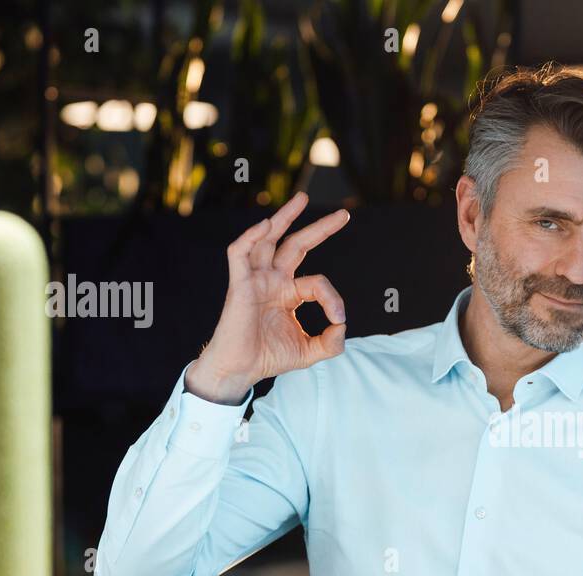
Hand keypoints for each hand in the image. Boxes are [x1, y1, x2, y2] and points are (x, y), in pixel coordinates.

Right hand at [186, 191, 348, 403]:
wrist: (240, 370)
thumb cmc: (269, 358)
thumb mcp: (310, 352)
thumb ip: (332, 342)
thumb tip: (343, 326)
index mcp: (289, 293)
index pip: (317, 283)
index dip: (332, 298)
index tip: (338, 319)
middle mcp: (272, 281)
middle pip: (295, 245)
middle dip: (319, 228)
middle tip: (343, 214)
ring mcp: (255, 280)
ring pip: (267, 239)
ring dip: (284, 217)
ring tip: (303, 198)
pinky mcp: (239, 284)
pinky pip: (239, 253)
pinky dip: (250, 237)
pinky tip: (266, 225)